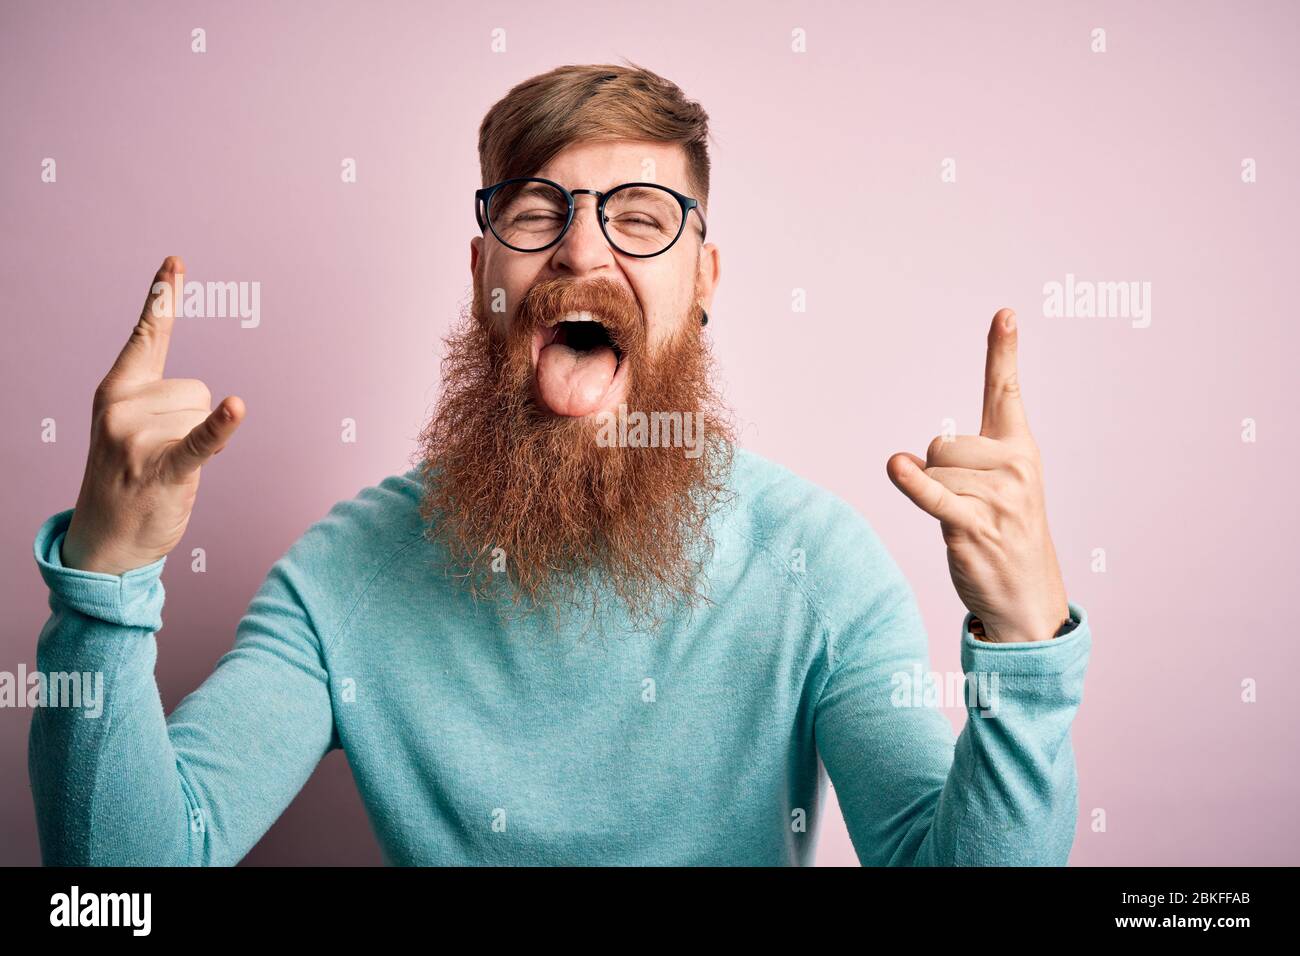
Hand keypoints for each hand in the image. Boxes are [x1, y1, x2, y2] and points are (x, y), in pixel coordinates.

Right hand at [61, 256, 244, 574]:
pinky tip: (236, 410)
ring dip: (195, 444)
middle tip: (159, 454)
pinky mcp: (161, 468)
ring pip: (204, 415)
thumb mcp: (131, 428)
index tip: (174, 262)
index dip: (161, 298)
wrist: (105, 542)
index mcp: (116, 390)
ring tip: (164, 468)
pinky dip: (219, 429)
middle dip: (191, 421)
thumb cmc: (127, 480)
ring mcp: (138, 438)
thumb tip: (211, 396)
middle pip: (198, 389)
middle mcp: (122, 407)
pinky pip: (200, 441)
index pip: (146, 335)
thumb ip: (156, 399)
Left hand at [886, 308, 1068, 642]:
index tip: (1004, 313)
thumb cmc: (1004, 536)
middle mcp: (1015, 468)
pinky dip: (913, 485)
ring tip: (967, 525)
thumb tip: (907, 460)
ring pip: (933, 471)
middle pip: (943, 442)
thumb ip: (962, 461)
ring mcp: (998, 498)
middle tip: (969, 507)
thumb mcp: (996, 489)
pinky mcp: (974, 526)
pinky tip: (897, 468)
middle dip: (940, 472)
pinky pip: (933, 496)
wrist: (1028, 599)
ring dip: (935, 498)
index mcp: (1021, 451)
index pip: (1006, 392)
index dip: (1002, 352)